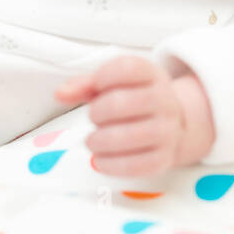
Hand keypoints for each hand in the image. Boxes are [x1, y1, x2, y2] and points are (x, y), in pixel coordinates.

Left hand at [55, 56, 210, 177]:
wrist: (172, 122)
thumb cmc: (135, 100)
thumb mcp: (114, 83)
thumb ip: (85, 85)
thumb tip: (61, 93)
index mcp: (151, 74)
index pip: (126, 68)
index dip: (102, 77)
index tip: (96, 87)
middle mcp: (164, 100)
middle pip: (120, 103)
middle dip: (97, 113)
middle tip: (95, 118)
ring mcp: (167, 130)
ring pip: (127, 136)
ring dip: (99, 141)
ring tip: (94, 140)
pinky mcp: (164, 158)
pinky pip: (135, 165)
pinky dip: (109, 164)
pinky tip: (101, 158)